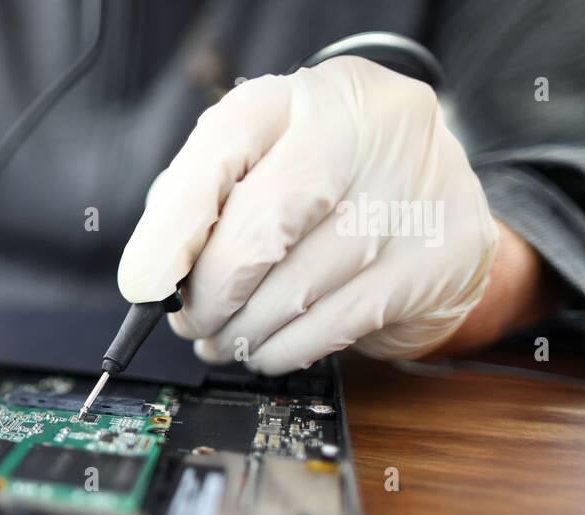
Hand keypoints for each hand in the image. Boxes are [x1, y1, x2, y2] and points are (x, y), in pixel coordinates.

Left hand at [118, 56, 498, 374]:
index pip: (226, 143)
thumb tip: (154, 273)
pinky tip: (268, 348)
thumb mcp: (264, 162)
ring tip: (225, 339)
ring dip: (242, 332)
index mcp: (307, 96)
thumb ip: (206, 199)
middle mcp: (368, 130)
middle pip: (261, 229)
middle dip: (210, 294)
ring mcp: (412, 194)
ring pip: (294, 290)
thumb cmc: (328, 187)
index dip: (176, 221)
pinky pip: (332, 326)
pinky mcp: (434, 262)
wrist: (439, 204)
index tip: (145, 280)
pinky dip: (284, 349)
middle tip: (189, 320)